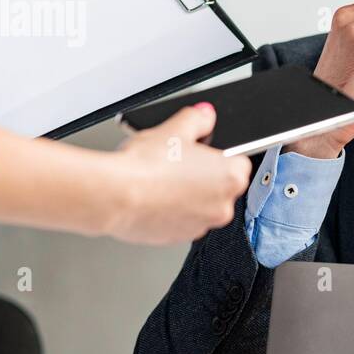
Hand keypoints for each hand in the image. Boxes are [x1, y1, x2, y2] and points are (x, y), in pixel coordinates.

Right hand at [109, 104, 251, 243]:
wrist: (116, 195)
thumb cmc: (147, 166)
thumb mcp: (175, 128)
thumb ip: (197, 119)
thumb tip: (204, 116)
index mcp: (231, 177)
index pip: (237, 162)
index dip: (215, 155)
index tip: (198, 152)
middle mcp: (223, 206)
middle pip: (218, 186)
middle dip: (200, 176)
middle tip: (176, 164)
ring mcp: (201, 225)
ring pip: (199, 205)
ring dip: (186, 195)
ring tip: (160, 180)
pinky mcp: (178, 238)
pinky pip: (180, 221)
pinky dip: (170, 211)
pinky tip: (153, 196)